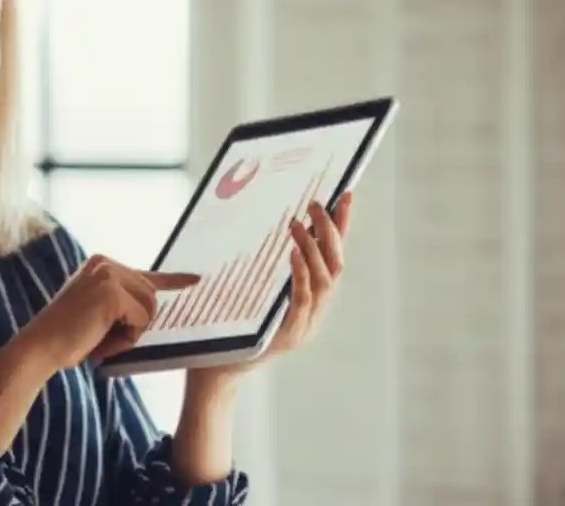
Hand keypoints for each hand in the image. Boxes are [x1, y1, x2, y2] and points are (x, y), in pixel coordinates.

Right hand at [19, 254, 200, 371]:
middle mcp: (106, 264)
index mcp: (102, 265)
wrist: (41, 347)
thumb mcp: (100, 314)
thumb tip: (153, 309)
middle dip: (135, 325)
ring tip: (100, 341)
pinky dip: (126, 338)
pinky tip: (101, 342)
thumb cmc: (68, 337)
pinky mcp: (113, 292)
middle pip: (151, 296)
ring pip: (149, 308)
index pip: (146, 274)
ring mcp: (109, 275)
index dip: (174, 280)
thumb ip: (123, 304)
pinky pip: (141, 320)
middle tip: (104, 340)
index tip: (196, 279)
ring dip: (130, 333)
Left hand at [189, 191, 355, 383]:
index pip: (334, 256)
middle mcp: (316, 311)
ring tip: (298, 223)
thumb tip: (280, 229)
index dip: (342, 227)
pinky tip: (292, 251)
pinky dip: (301, 272)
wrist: (220, 369)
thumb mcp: (257, 292)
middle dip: (331, 231)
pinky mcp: (291, 333)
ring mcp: (307, 324)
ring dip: (313, 247)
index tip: (344, 195)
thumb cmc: (234, 328)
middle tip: (316, 204)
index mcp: (312, 300)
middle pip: (336, 264)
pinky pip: (303, 298)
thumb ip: (272, 269)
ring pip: (325, 279)